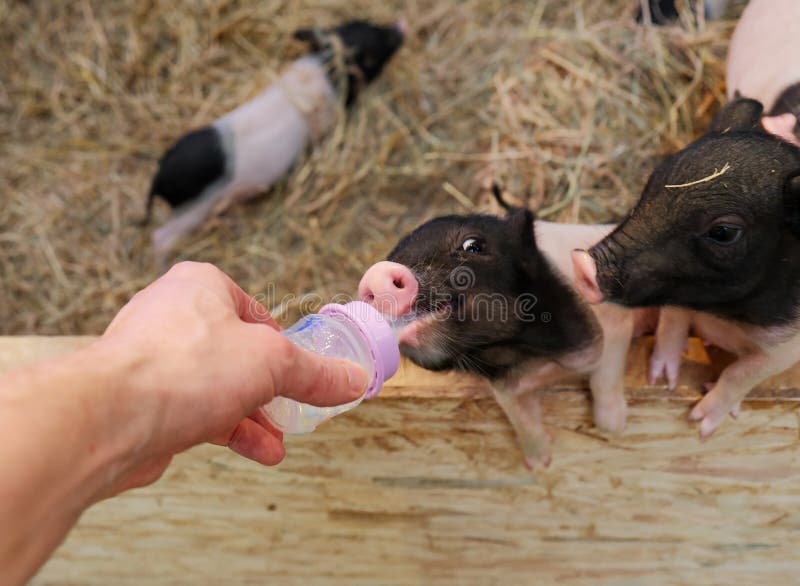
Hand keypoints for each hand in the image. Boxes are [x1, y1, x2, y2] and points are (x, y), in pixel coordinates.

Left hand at [99, 262, 367, 496]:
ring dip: (252, 417)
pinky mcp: (142, 398)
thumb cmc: (184, 368)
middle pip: (237, 352)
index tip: (305, 371)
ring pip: (216, 386)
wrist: (108, 419)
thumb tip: (354, 380)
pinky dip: (227, 431)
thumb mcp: (274, 364)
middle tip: (292, 408)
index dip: (284, 345)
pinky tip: (256, 451)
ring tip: (278, 441)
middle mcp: (174, 316)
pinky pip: (194, 411)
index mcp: (201, 286)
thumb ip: (316, 373)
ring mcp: (154, 359)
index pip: (256, 312)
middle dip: (269, 389)